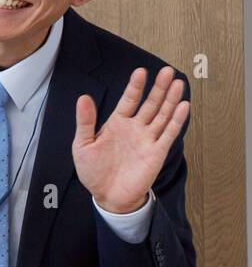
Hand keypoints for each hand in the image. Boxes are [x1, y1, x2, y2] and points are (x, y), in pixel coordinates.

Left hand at [72, 66, 189, 213]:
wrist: (107, 196)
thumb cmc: (93, 171)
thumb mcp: (83, 145)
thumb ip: (85, 122)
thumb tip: (83, 98)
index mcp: (116, 124)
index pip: (128, 100)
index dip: (135, 86)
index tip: (140, 72)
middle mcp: (135, 128)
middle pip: (150, 104)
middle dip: (158, 88)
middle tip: (166, 71)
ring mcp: (147, 139)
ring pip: (162, 115)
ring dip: (170, 100)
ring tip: (177, 83)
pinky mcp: (157, 153)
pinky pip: (169, 134)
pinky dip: (177, 120)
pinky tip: (183, 106)